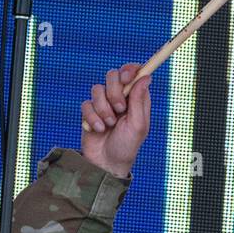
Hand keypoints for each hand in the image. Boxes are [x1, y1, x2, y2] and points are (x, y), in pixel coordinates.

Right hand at [80, 63, 151, 177]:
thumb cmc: (127, 146)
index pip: (133, 73)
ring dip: (103, 109)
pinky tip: (98, 129)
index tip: (127, 77)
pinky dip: (92, 117)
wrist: (107, 162)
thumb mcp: (138, 125)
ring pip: (97, 89)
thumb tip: (147, 77)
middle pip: (112, 75)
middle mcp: (120, 97)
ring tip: (109, 124)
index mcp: (136, 98)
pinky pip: (86, 104)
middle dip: (114, 92)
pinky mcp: (90, 111)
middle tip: (120, 109)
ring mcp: (104, 103)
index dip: (130, 70)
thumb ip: (140, 100)